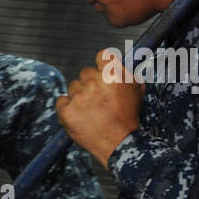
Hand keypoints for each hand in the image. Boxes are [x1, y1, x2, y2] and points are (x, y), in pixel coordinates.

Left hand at [56, 49, 143, 166]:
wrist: (119, 142)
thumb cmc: (129, 117)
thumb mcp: (137, 91)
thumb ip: (127, 72)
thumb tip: (118, 61)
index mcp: (113, 74)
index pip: (102, 55)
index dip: (102, 63)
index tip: (101, 71)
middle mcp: (94, 82)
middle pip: (85, 72)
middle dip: (90, 83)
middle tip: (98, 99)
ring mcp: (78, 96)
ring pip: (73, 87)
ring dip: (79, 96)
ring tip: (91, 110)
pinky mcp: (66, 110)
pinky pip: (61, 101)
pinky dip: (67, 107)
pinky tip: (79, 115)